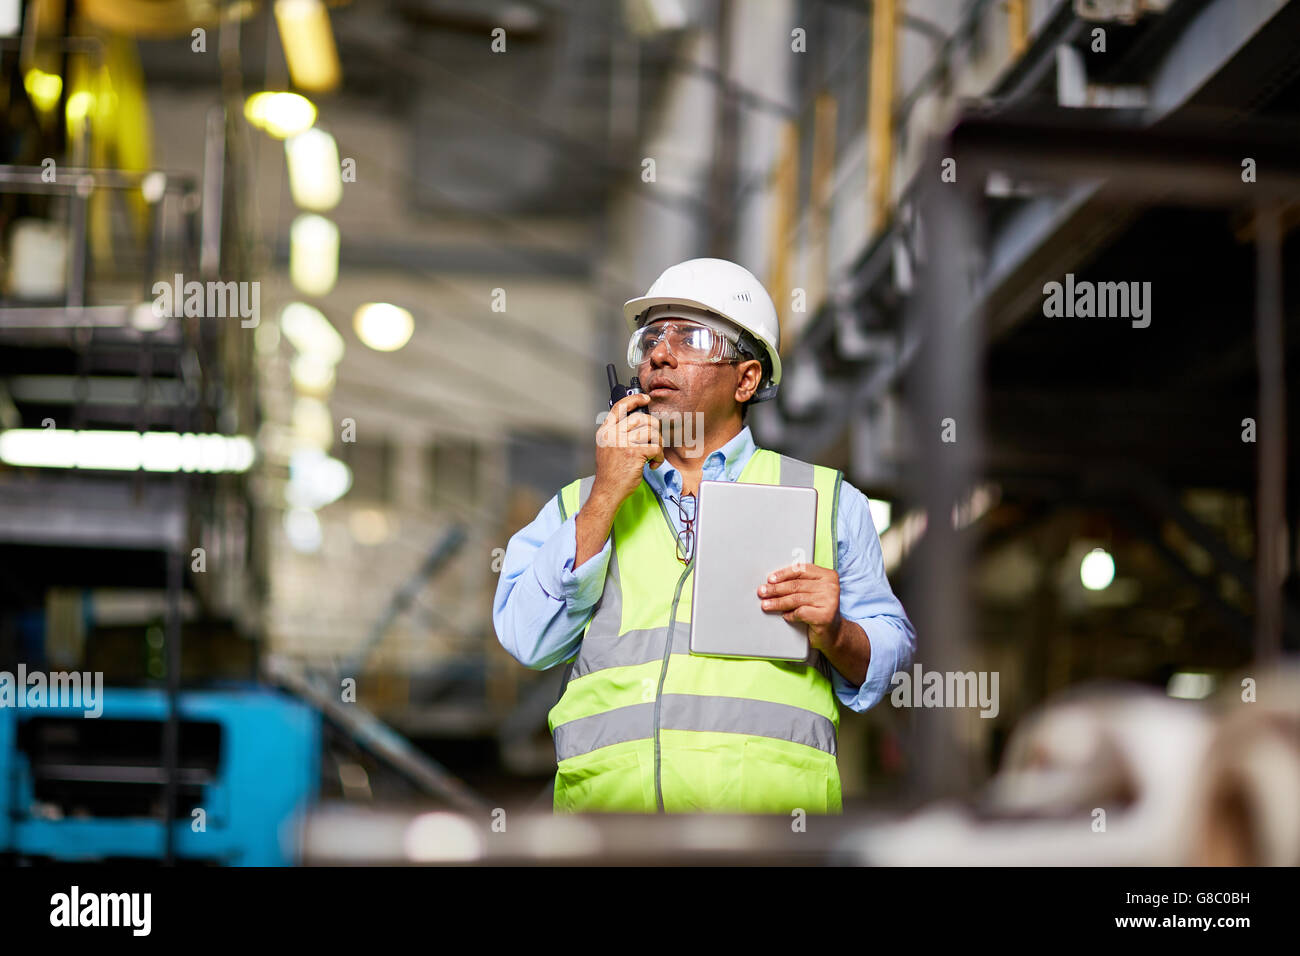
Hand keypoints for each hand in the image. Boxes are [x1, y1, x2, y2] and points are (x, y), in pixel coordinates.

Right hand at [592, 392, 662, 506]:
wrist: (607, 491)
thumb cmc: (610, 473)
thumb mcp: (606, 448)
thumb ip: (617, 433)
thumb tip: (637, 422)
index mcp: (605, 431)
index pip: (620, 407)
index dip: (635, 399)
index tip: (646, 398)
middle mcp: (612, 434)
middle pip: (641, 418)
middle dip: (654, 427)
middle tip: (655, 439)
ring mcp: (622, 443)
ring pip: (651, 432)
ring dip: (658, 444)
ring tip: (654, 455)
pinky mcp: (634, 453)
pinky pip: (656, 448)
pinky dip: (659, 457)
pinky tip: (653, 465)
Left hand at [757, 563, 842, 650]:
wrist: (833, 633)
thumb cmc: (819, 610)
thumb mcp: (812, 592)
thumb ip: (799, 584)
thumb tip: (773, 582)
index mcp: (828, 576)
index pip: (802, 570)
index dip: (784, 573)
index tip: (770, 579)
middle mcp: (831, 586)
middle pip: (796, 585)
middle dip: (776, 589)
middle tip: (762, 591)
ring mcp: (829, 601)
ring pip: (796, 599)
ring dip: (777, 602)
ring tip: (766, 604)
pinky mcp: (825, 616)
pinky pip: (800, 612)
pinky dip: (789, 614)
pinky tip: (785, 616)